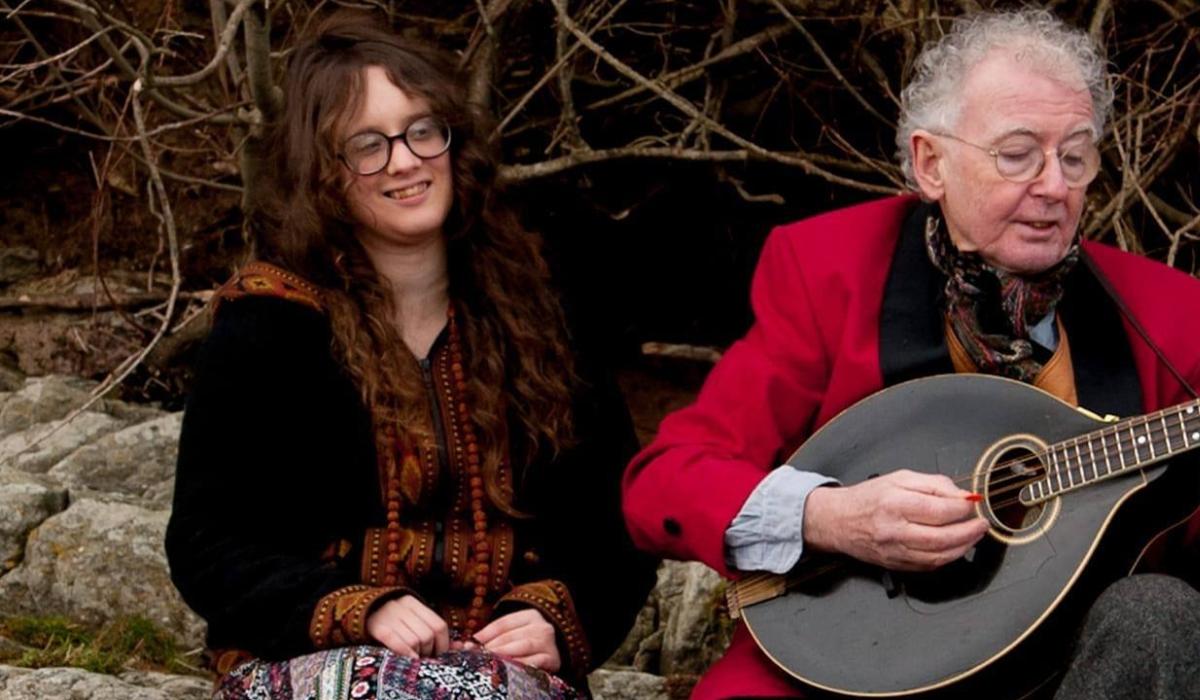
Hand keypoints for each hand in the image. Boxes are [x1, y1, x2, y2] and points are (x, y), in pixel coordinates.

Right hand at [365, 595, 449, 657]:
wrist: (355, 612)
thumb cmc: (387, 620)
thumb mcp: (407, 617)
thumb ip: (427, 628)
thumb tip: (457, 645)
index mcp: (412, 602)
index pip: (438, 625)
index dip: (443, 644)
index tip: (439, 654)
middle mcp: (401, 606)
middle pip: (428, 635)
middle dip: (429, 652)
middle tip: (424, 658)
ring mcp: (389, 616)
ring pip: (415, 640)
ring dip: (417, 654)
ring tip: (414, 659)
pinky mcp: (376, 627)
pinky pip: (396, 641)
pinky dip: (405, 653)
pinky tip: (409, 660)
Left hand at [470, 609, 560, 671]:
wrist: (552, 653)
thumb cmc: (526, 641)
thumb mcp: (513, 633)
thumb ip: (493, 636)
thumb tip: (466, 644)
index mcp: (530, 615)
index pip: (505, 623)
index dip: (487, 632)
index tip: (473, 642)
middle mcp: (541, 627)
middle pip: (513, 635)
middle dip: (493, 646)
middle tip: (479, 655)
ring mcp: (548, 642)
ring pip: (524, 646)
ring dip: (505, 654)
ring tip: (491, 661)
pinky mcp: (552, 659)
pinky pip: (536, 662)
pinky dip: (522, 665)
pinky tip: (510, 669)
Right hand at [803, 469, 988, 571]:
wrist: (837, 521)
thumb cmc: (868, 498)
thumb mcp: (899, 478)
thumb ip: (933, 484)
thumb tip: (963, 495)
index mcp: (895, 504)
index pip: (940, 509)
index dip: (964, 508)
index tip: (973, 503)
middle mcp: (895, 530)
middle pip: (943, 537)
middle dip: (970, 531)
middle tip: (982, 523)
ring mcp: (895, 551)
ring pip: (939, 556)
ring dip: (964, 547)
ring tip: (974, 535)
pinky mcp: (896, 565)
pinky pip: (929, 566)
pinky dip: (948, 558)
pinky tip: (956, 547)